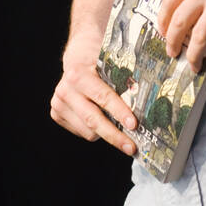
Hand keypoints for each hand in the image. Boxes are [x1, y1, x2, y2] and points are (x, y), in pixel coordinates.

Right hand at [50, 41, 139, 156]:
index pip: (102, 97)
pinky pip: (82, 132)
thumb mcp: (110, 62)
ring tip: (123, 136)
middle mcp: (65, 90)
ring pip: (88, 131)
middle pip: (93, 119)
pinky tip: (103, 122)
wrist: (77, 58)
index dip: (119, 112)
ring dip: (108, 135)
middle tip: (132, 147)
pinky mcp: (57, 114)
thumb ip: (122, 78)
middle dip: (115, 135)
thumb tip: (147, 98)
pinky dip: (96, 131)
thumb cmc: (99, 59)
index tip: (133, 124)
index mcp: (78, 74)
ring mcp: (59, 103)